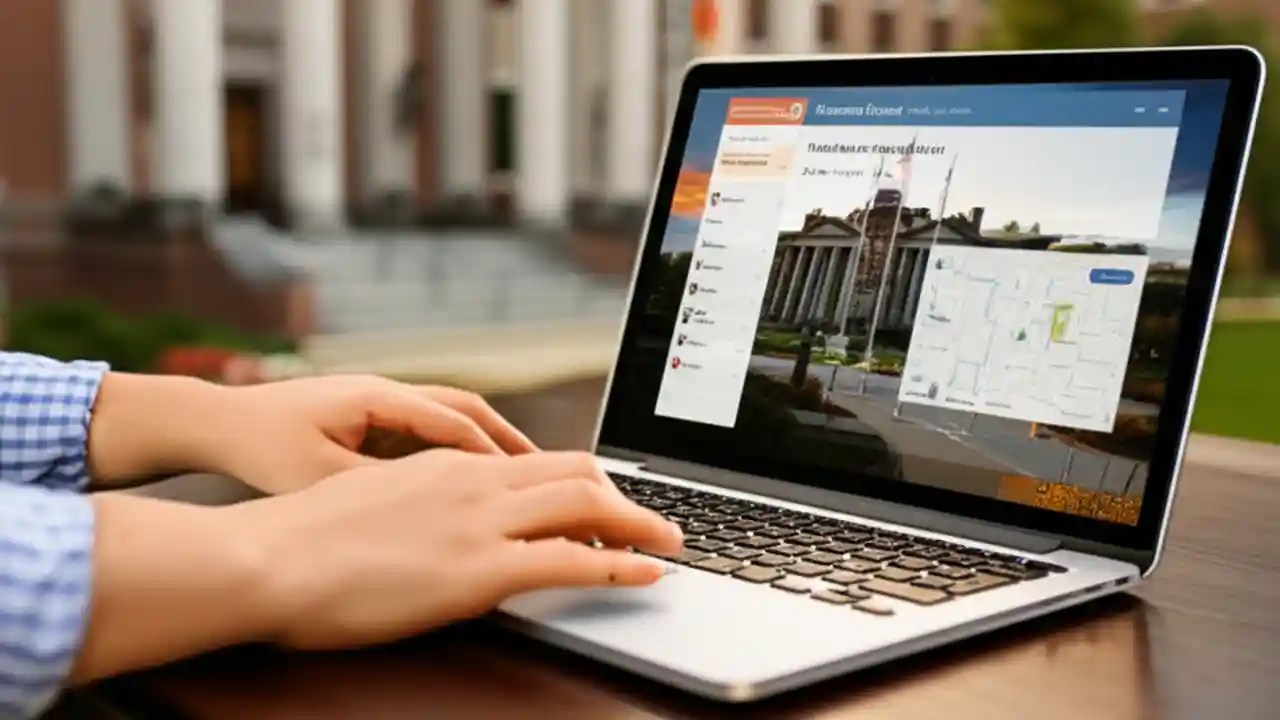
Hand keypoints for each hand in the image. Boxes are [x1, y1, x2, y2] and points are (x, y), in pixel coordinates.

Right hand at [73, 449, 679, 682]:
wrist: (264, 559)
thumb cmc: (300, 543)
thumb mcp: (370, 505)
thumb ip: (417, 506)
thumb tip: (437, 526)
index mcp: (447, 465)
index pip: (536, 460)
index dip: (583, 479)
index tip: (606, 498)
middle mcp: (473, 481)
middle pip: (576, 471)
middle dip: (625, 493)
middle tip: (654, 517)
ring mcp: (479, 523)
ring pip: (586, 504)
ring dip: (638, 522)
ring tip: (669, 539)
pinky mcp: (478, 570)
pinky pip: (571, 560)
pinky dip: (621, 563)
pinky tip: (648, 570)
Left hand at [87, 372, 537, 492]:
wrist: (212, 422)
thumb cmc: (258, 447)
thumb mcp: (318, 475)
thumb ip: (377, 486)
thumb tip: (432, 503)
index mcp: (377, 398)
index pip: (454, 422)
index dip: (494, 454)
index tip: (528, 481)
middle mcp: (384, 392)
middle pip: (464, 409)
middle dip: (507, 439)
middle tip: (547, 469)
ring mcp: (376, 403)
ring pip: (447, 418)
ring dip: (482, 444)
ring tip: (517, 476)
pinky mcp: (366, 420)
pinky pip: (423, 432)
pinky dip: (452, 453)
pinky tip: (463, 484)